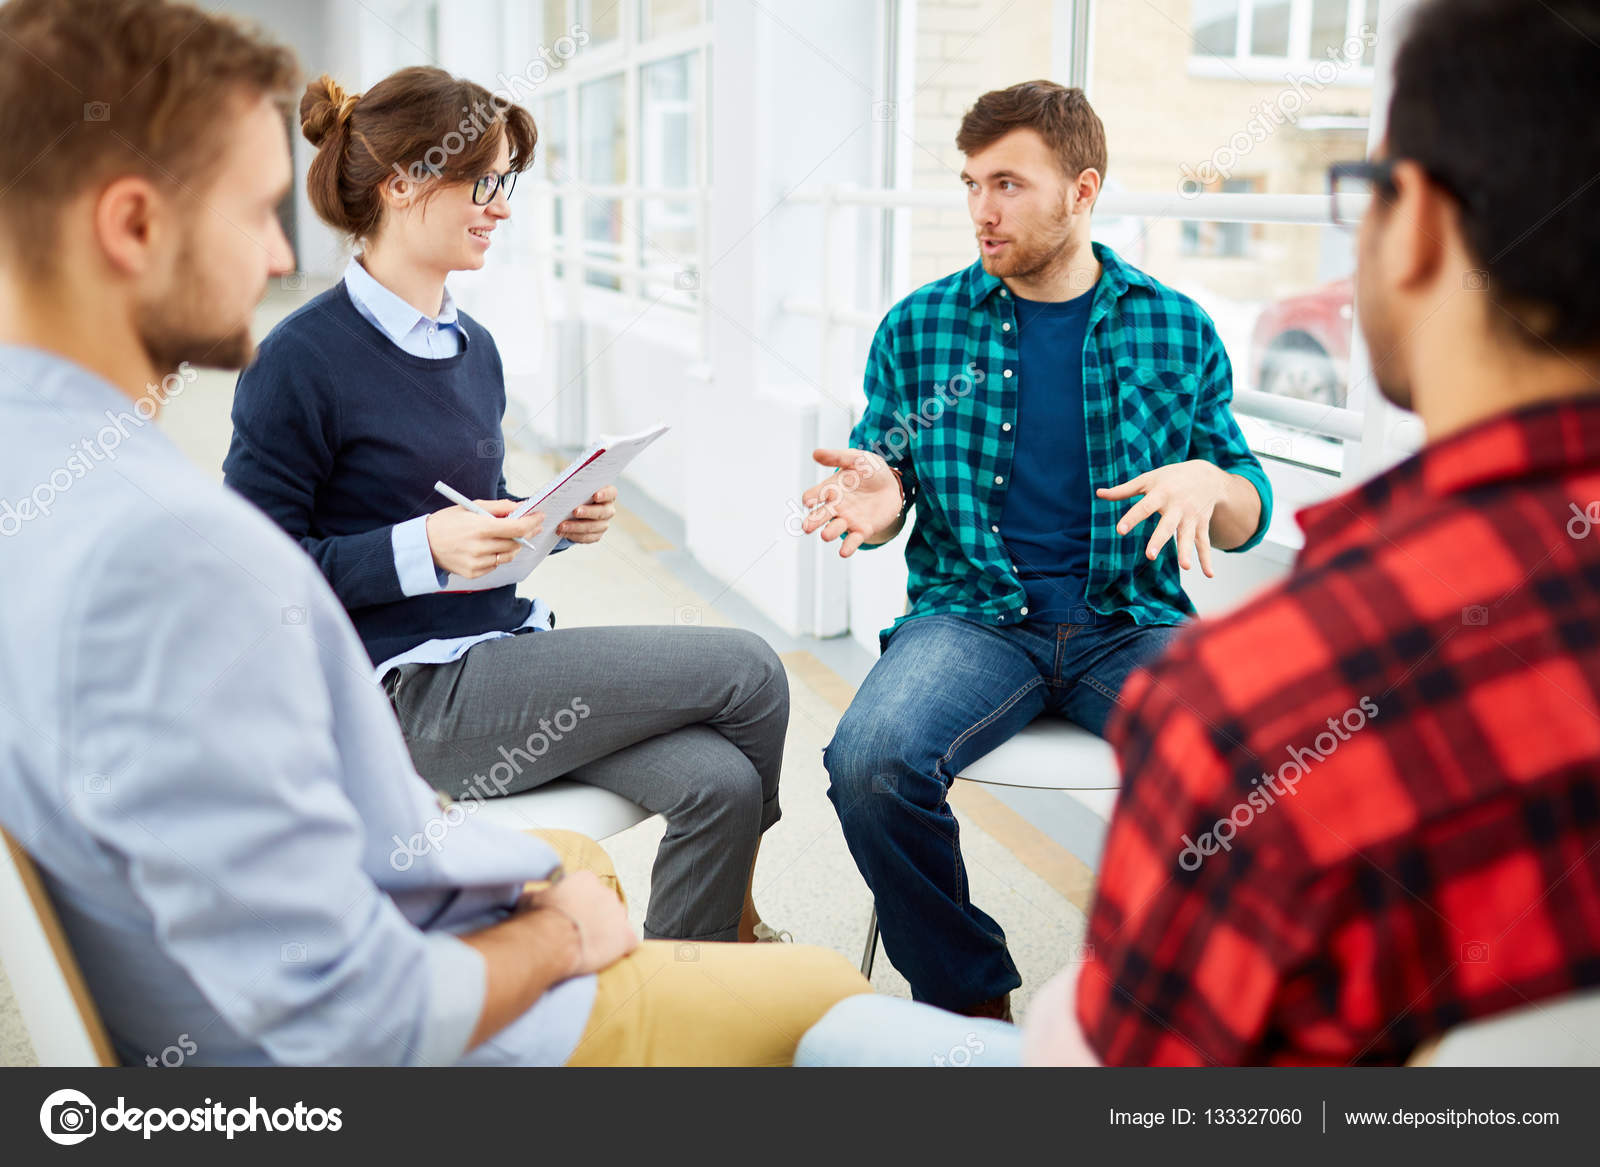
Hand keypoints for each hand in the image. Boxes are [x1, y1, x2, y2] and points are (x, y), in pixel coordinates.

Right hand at [425, 498, 543, 578]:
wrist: (423, 544)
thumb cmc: (447, 522)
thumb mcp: (470, 507)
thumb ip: (498, 507)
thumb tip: (520, 506)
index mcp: (480, 527)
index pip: (517, 528)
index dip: (532, 522)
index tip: (539, 517)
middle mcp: (480, 547)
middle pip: (516, 543)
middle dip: (526, 533)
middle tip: (530, 526)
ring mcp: (477, 562)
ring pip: (508, 555)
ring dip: (512, 546)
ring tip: (506, 537)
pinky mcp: (474, 573)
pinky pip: (496, 564)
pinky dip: (497, 555)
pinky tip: (489, 547)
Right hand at [519, 870, 637, 976]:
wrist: (551, 940)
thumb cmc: (539, 919)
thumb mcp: (531, 897)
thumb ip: (542, 893)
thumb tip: (535, 896)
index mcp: (585, 879)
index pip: (588, 888)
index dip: (579, 904)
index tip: (571, 914)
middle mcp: (606, 891)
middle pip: (604, 904)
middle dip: (595, 917)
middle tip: (579, 932)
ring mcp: (619, 914)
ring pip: (617, 923)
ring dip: (607, 933)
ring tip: (590, 946)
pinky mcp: (627, 936)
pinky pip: (629, 942)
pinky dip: (621, 949)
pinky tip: (606, 955)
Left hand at [556, 484, 616, 544]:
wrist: (576, 509)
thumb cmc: (578, 494)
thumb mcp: (578, 488)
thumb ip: (576, 487)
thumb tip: (562, 487)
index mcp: (607, 495)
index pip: (611, 493)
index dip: (604, 494)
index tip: (595, 495)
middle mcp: (608, 510)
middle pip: (601, 512)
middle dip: (587, 512)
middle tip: (575, 511)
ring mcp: (603, 524)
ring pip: (592, 527)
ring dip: (576, 527)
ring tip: (562, 526)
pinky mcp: (596, 535)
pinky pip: (586, 537)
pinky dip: (574, 535)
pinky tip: (563, 533)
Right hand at [800, 448, 902, 556]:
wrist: (891, 484)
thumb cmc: (869, 470)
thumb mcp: (856, 458)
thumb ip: (838, 457)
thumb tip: (816, 453)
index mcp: (830, 489)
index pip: (814, 495)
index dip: (811, 498)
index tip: (809, 500)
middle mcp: (835, 506)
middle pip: (820, 515)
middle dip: (813, 521)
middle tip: (806, 527)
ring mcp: (848, 519)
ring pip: (834, 529)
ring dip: (830, 533)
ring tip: (826, 535)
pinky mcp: (863, 529)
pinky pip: (853, 540)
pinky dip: (848, 547)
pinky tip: (844, 552)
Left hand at [1097, 459, 1228, 575]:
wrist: (1207, 475)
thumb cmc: (1170, 478)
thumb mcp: (1148, 479)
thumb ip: (1124, 490)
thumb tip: (1099, 493)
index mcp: (1161, 494)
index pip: (1144, 507)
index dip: (1132, 518)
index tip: (1120, 530)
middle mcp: (1178, 507)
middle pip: (1167, 526)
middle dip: (1159, 540)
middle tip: (1149, 556)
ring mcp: (1191, 517)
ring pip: (1188, 536)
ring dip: (1187, 552)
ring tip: (1185, 567)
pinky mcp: (1202, 525)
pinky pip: (1204, 543)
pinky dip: (1207, 559)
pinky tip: (1209, 575)